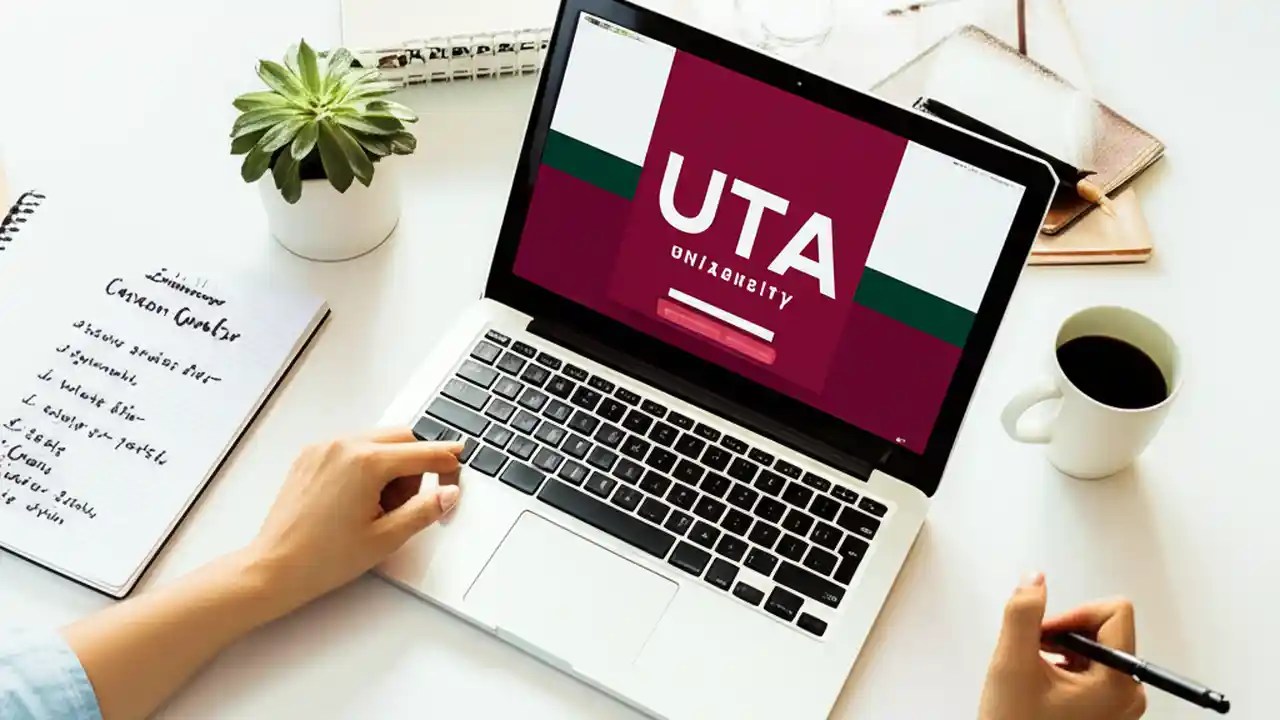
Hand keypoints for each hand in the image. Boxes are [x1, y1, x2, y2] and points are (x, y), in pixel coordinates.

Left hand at [248, 427, 462, 611]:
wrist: (274, 569)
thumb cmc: (322, 558)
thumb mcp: (386, 537)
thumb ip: (424, 510)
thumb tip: (447, 493)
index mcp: (365, 463)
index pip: (423, 452)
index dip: (447, 463)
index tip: (458, 468)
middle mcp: (344, 446)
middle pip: (402, 438)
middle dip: (417, 465)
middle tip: (413, 501)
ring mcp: (324, 448)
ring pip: (377, 441)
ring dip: (392, 466)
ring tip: (380, 508)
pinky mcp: (310, 457)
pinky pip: (352, 448)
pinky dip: (366, 466)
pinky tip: (360, 500)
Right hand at [979, 573, 1146, 719]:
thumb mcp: (1011, 665)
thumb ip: (1022, 614)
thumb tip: (1035, 580)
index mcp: (1117, 684)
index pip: (1116, 612)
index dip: (1074, 612)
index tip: (1046, 630)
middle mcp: (1129, 694)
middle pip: (1106, 628)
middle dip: (1064, 631)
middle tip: (1035, 650)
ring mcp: (1119, 704)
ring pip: (1095, 646)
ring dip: (1061, 647)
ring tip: (1035, 669)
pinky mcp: (1107, 708)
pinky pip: (1092, 666)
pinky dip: (1064, 664)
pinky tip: (1042, 680)